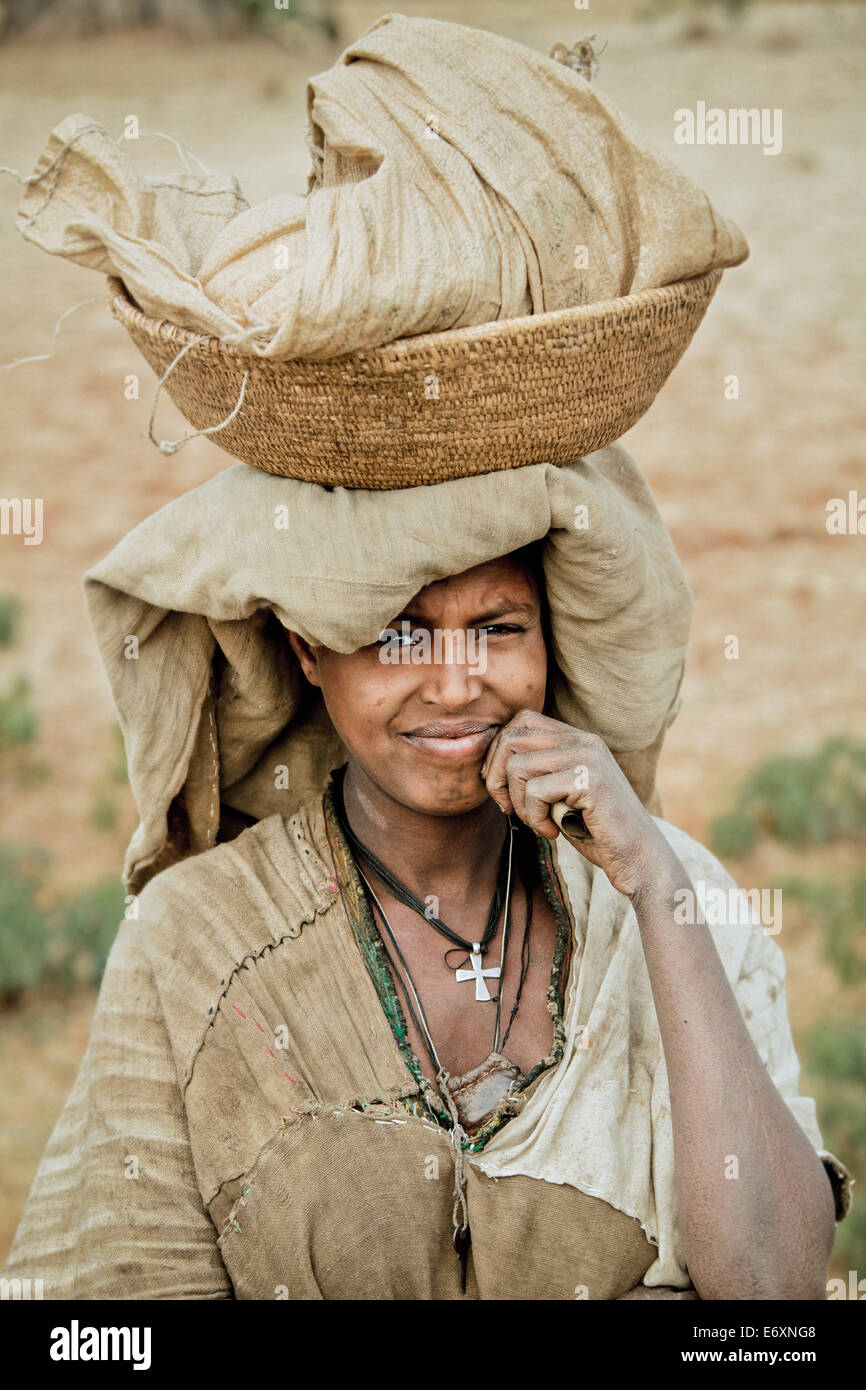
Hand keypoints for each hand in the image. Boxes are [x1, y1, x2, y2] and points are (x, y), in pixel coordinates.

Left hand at [479, 709, 681, 899]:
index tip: (499, 786)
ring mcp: (587, 756)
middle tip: (508, 809)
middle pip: (512, 738)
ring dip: (517, 803)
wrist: (638, 857)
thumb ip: (537, 771)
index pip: (522, 720)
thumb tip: (488, 766)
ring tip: (537, 823)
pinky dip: (534, 817)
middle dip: (497, 778)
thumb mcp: (561, 793)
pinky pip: (534, 790)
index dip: (499, 752)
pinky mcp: (588, 779)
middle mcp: (583, 740)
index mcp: (577, 738)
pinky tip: (552, 832)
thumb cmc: (595, 830)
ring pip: (517, 766)